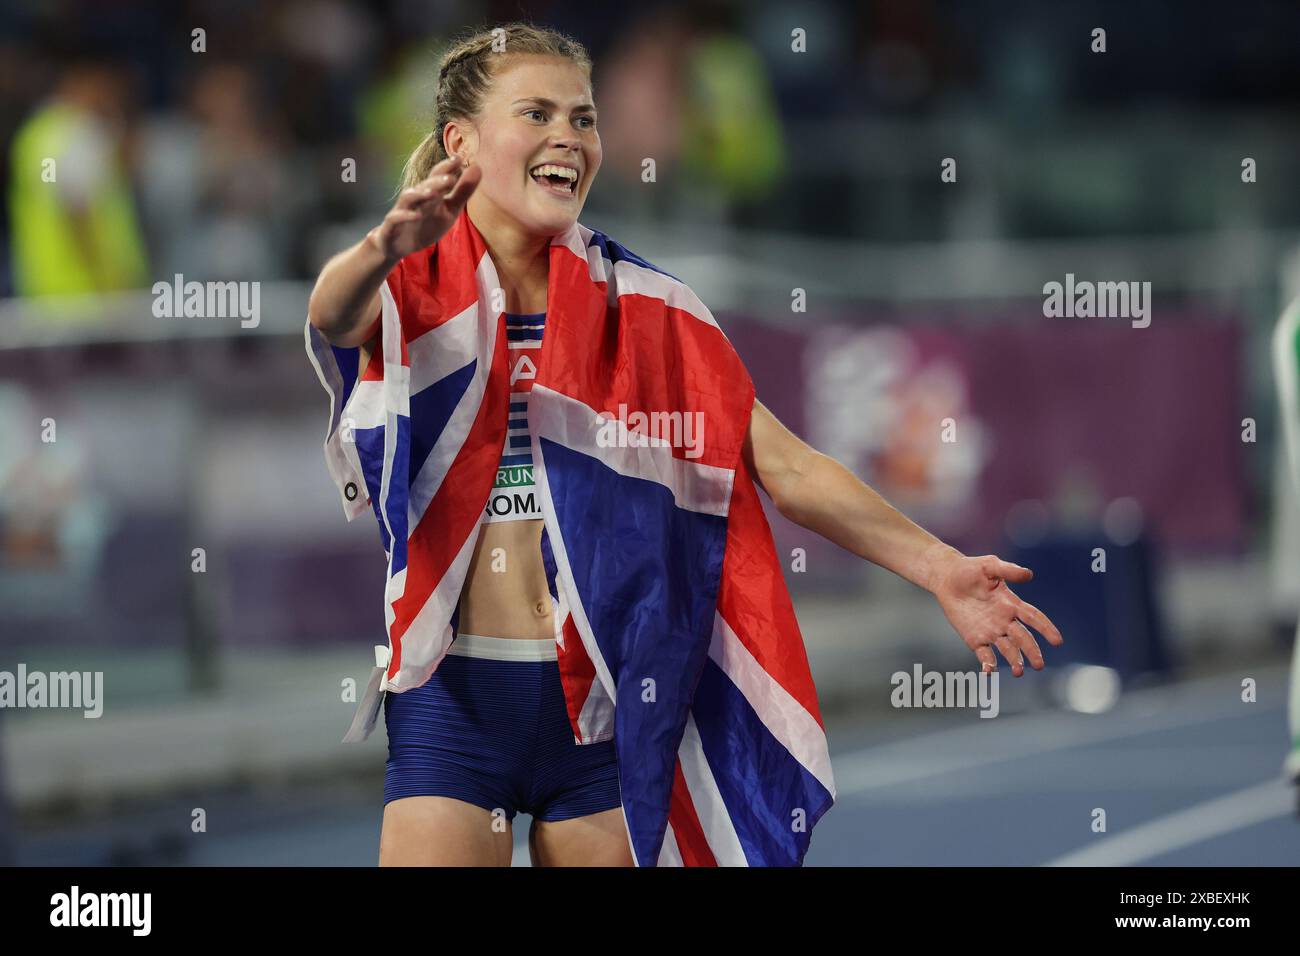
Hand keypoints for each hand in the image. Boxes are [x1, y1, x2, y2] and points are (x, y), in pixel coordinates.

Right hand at [368, 155, 480, 262]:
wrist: (399, 245)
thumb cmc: (426, 224)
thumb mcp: (450, 209)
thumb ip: (463, 191)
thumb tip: (477, 167)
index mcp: (430, 193)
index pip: (437, 176)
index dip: (447, 167)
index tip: (459, 158)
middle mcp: (416, 198)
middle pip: (425, 186)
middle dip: (436, 182)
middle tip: (450, 178)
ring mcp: (402, 210)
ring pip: (409, 198)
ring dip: (419, 194)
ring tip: (432, 193)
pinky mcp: (392, 225)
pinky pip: (396, 218)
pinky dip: (405, 215)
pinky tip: (415, 215)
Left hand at [928, 550, 1063, 676]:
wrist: (946, 579)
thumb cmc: (970, 569)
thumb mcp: (989, 566)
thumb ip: (1008, 570)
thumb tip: (1029, 574)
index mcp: (1012, 604)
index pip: (1034, 617)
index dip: (1046, 628)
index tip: (1057, 641)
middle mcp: (1005, 621)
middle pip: (1023, 638)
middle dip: (1032, 651)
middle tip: (1039, 665)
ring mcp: (991, 631)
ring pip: (1007, 649)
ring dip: (1014, 660)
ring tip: (1019, 671)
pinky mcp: (975, 639)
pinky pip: (984, 654)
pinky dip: (988, 664)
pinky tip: (989, 671)